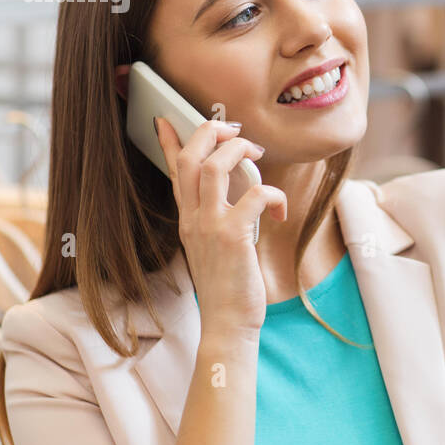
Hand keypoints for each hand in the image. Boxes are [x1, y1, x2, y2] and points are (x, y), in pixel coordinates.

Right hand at [154, 117, 287, 334]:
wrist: (227, 324)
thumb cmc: (228, 287)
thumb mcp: (214, 247)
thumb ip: (218, 218)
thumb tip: (238, 192)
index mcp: (188, 219)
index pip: (174, 172)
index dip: (170, 142)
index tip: (164, 120)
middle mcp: (193, 218)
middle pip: (192, 158)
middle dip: (211, 133)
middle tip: (235, 132)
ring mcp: (210, 226)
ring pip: (215, 167)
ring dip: (240, 152)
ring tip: (258, 156)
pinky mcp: (233, 237)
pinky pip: (254, 194)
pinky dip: (273, 194)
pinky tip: (280, 211)